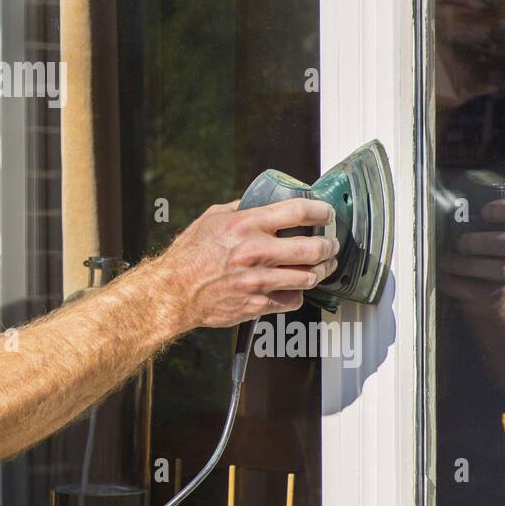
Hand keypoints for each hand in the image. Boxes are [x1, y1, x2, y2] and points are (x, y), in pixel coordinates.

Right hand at [153, 198, 340, 330]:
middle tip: (330, 244)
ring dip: (321, 270)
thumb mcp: (212, 219)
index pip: (297, 212)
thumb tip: (260, 201)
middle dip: (328, 245)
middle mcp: (256, 252)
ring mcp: (259, 280)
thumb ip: (240, 209)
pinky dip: (298, 293)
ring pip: (309, 276)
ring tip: (322, 266)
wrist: (174, 292)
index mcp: (246, 225)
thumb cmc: (189, 256)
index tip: (326, 213)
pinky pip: (293, 299)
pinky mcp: (258, 304)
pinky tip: (296, 287)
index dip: (320, 211)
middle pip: (313, 248)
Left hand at [440, 195, 504, 308]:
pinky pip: (482, 292)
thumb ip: (464, 214)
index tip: (486, 211)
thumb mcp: (474, 226)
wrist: (487, 292)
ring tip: (445, 262)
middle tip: (460, 243)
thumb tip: (431, 200)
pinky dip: (457, 284)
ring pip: (503, 269)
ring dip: (469, 265)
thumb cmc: (473, 247)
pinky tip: (441, 278)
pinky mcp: (498, 295)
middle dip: (486, 243)